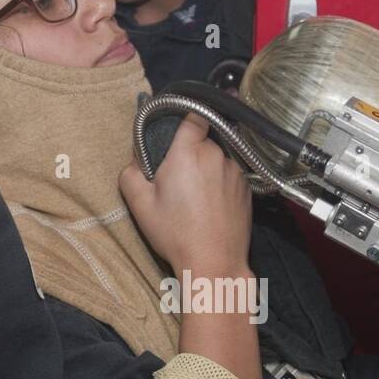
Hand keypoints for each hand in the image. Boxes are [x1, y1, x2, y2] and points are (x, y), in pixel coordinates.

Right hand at [118, 113, 251, 276]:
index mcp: (188, 152)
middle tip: (176, 182)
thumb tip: (137, 159)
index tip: (176, 133)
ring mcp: (235, 171)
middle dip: (189, 155)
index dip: (184, 120)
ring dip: (206, 171)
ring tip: (195, 200)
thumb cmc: (176, 234)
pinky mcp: (247, 188)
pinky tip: (210, 208)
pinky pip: (229, 176)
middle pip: (202, 141)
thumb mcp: (140, 205)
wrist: (214, 263)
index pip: (192, 116)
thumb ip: (131, 172)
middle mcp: (216, 155)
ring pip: (217, 159)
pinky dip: (220, 185)